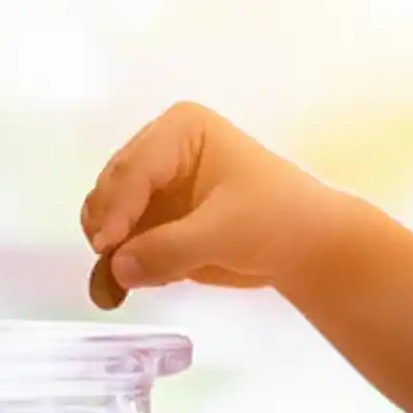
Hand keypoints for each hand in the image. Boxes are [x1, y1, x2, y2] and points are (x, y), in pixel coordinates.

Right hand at [81, 102, 348, 293]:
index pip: (133, 168)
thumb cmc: (278, 220)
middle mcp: (157, 152)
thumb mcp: (225, 231)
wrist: (307, 248)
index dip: (116, 207)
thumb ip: (168, 249)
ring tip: (124, 278)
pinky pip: (118, 244)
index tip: (107, 245)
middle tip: (112, 263)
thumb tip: (118, 269)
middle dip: (108, 228)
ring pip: (105, 218)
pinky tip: (131, 282)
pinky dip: (117, 264)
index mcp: (179, 130)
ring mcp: (151, 189)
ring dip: (109, 251)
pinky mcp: (152, 222)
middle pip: (110, 189)